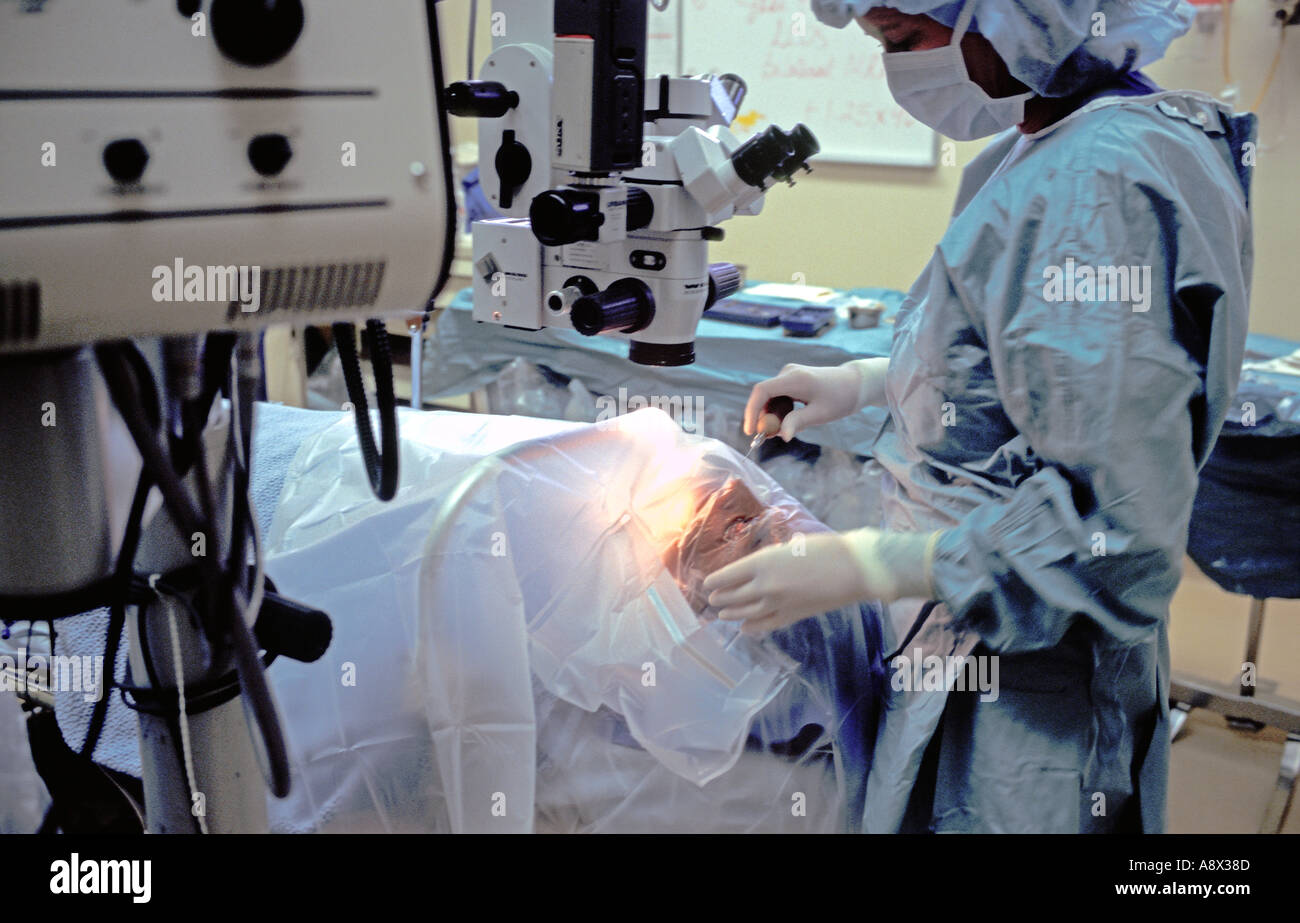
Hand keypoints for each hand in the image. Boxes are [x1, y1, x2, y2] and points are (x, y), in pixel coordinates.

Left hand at [701, 527, 939, 634]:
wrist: (853, 569)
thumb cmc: (825, 548)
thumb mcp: (789, 546)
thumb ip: (769, 560)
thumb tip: (754, 569)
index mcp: (761, 562)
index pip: (728, 575)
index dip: (715, 580)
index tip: (708, 582)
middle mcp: (764, 585)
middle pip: (733, 595)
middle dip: (720, 597)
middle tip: (712, 598)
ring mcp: (777, 604)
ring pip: (745, 612)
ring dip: (731, 613)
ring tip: (721, 613)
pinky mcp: (792, 616)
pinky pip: (766, 624)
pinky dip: (753, 627)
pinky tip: (745, 628)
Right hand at [744, 358, 887, 441]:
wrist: (855, 384)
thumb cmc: (841, 398)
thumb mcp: (820, 414)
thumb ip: (798, 423)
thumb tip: (781, 436)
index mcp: (794, 378)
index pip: (762, 391)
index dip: (752, 411)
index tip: (750, 432)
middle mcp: (788, 373)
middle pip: (763, 397)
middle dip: (763, 418)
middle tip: (769, 437)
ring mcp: (788, 375)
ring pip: (770, 399)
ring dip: (773, 416)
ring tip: (788, 429)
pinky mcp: (791, 380)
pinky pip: (778, 397)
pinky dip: (780, 411)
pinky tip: (794, 419)